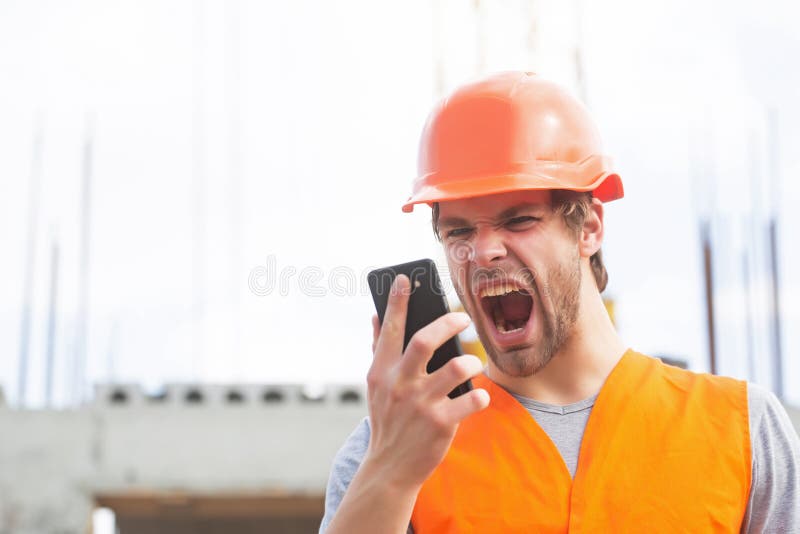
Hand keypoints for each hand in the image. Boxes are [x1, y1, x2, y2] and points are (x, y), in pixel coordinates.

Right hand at [364, 274, 489, 490]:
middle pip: (424, 341)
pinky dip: (478, 395)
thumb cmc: (387, 419)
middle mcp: (399, 384)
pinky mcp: (440, 424)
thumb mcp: (375, 385)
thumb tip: (375, 315)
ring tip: (473, 362)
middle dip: (447, 322)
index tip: (407, 278)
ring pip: (454, 368)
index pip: (391, 329)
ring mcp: (420, 404)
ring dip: (470, 360)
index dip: (398, 302)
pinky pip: (470, 400)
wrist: (389, 467)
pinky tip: (478, 395)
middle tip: (463, 317)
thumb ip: (378, 350)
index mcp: (382, 371)